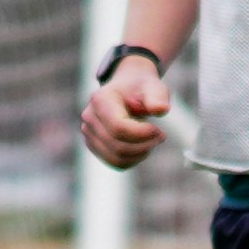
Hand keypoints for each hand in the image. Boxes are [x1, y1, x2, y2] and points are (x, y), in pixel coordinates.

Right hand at [79, 55, 168, 170]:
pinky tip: (143, 146)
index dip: (142, 134)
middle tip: (161, 136)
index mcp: (100, 99)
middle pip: (117, 146)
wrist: (128, 87)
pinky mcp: (94, 145)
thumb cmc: (142, 87)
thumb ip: (158, 97)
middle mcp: (89, 117)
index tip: (159, 130)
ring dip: (140, 154)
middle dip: (144, 145)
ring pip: (116, 158)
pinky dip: (133, 159)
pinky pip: (115, 163)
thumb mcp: (154, 86)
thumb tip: (160, 109)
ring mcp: (88, 133)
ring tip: (152, 141)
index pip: (118, 128)